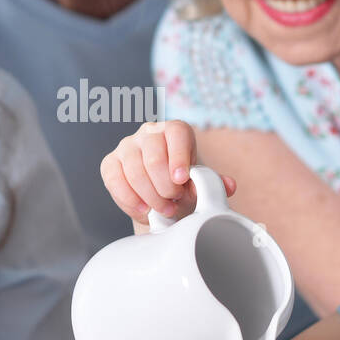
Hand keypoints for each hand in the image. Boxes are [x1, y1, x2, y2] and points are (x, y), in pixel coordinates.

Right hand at [101, 119, 235, 223]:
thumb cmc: (183, 185)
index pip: (176, 134)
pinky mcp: (110, 163)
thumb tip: (228, 185)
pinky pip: (114, 180)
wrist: (161, 196)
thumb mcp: (199, 183)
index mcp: (175, 130)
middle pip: (153, 156)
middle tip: (174, 201)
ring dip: (150, 196)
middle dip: (165, 185)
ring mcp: (127, 146)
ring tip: (163, 209)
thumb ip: (211, 182)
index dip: (178, 157)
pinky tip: (143, 209)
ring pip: (134, 170)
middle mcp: (149, 132)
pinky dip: (130, 199)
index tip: (181, 180)